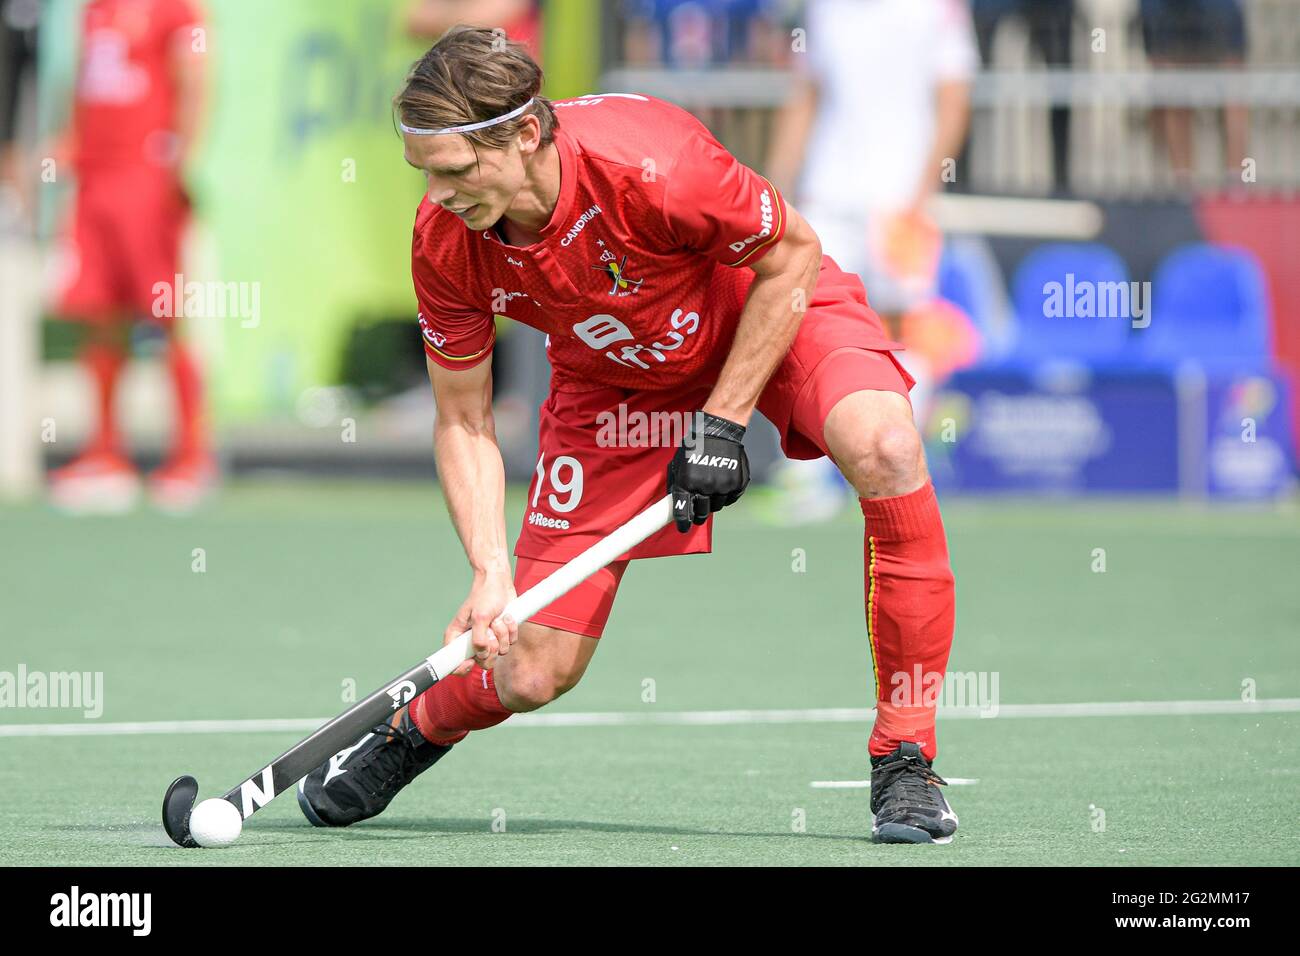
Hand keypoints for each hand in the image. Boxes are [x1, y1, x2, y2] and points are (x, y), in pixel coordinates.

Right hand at [443, 568, 518, 675]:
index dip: (462, 668)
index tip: (470, 662)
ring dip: (502, 635)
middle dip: (491, 648)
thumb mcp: (479, 617)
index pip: (454, 664)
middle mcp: (472, 641)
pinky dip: (511, 631)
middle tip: (490, 632)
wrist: (500, 583)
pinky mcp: (502, 635)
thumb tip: (482, 654)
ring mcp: (488, 639)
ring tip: (497, 619)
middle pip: (483, 662)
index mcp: (458, 637)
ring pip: (499, 653)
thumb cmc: (485, 595)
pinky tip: (507, 617)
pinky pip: (511, 643)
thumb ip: (479, 639)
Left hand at [666, 412, 749, 532]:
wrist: (718, 431)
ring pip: (717, 506)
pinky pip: (730, 499)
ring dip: (713, 502)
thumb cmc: (695, 446)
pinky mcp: (737, 484)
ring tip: (711, 488)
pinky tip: (723, 482)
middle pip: (701, 513)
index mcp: (687, 482)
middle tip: (698, 512)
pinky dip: (726, 495)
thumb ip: (676, 483)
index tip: (683, 528)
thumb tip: (675, 502)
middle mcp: (705, 487)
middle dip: (698, 514)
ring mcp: (723, 486)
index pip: (683, 511)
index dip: (683, 524)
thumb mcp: (678, 463)